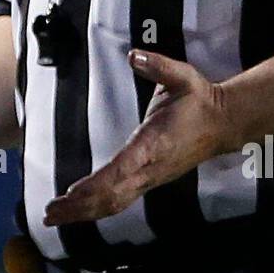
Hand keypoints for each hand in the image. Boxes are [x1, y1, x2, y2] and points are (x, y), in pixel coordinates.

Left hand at [44, 51, 234, 226]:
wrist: (224, 124)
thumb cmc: (200, 100)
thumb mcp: (183, 76)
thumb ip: (159, 66)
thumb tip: (134, 55)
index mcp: (154, 143)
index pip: (123, 167)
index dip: (97, 183)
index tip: (72, 192)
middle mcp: (151, 167)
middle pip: (112, 195)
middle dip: (80, 206)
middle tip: (49, 213)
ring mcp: (151, 178)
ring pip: (115, 202)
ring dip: (84, 212)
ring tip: (54, 216)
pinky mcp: (150, 180)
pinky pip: (120, 199)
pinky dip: (97, 207)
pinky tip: (78, 211)